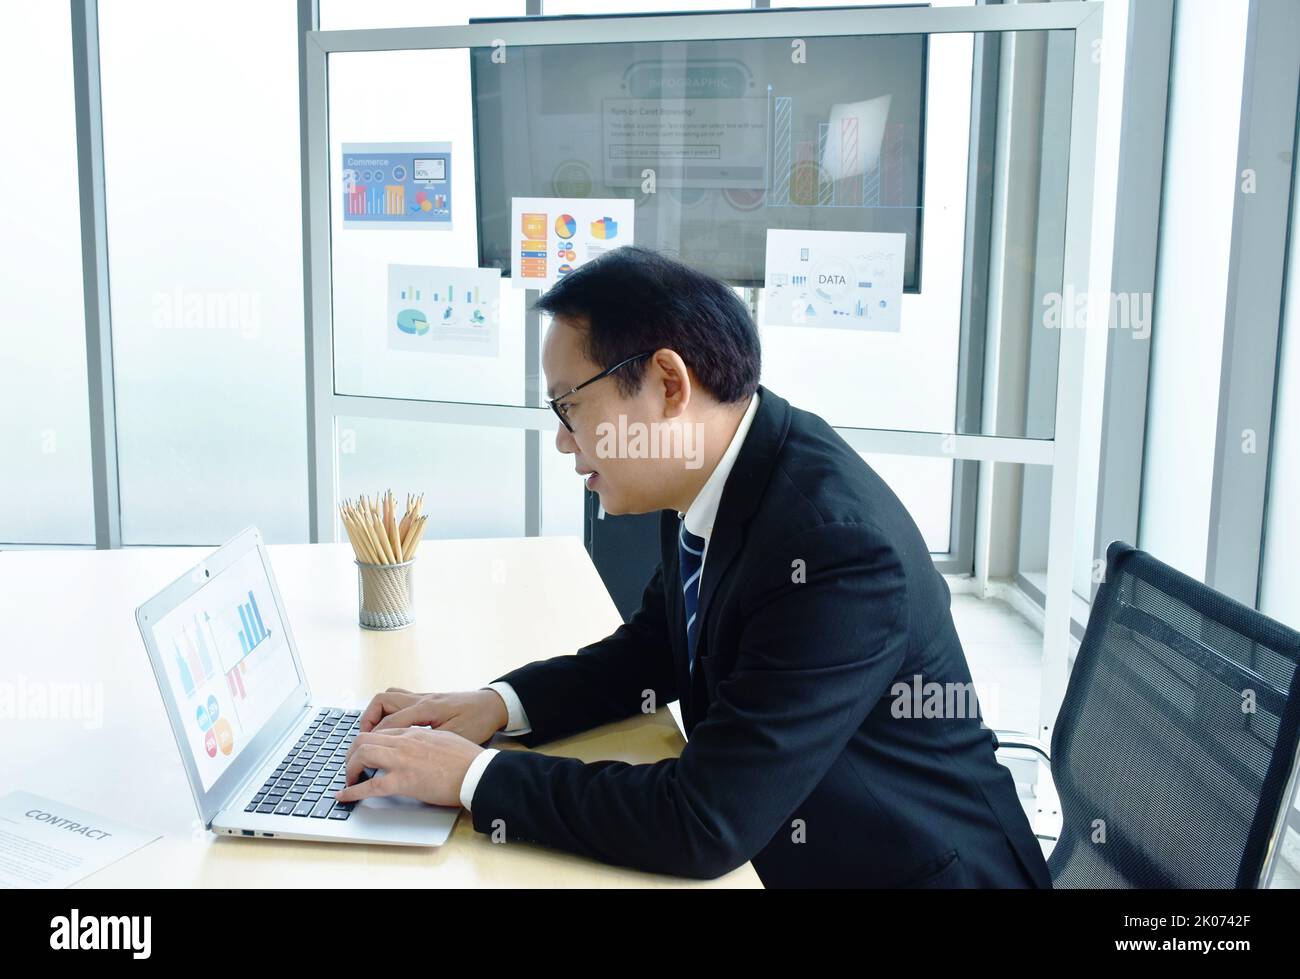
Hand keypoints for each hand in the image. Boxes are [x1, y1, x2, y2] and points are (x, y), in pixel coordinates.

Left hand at [336, 727, 483, 807]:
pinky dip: (352, 792)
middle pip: (364, 738)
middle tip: (351, 765)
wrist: (477, 772)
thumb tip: (421, 748)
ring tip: (349, 779)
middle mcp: (405, 741)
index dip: (368, 742)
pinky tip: (344, 796)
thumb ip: (428, 740)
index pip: (382, 731)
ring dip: (350, 767)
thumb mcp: (446, 738)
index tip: (365, 753)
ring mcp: (402, 760)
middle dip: (352, 752)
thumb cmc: (468, 758)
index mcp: (415, 732)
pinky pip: (370, 785)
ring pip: (362, 754)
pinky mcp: (403, 781)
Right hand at [359, 687, 508, 744]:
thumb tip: (407, 760)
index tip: (362, 759)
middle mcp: (421, 699)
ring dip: (376, 714)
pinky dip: (388, 711)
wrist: (494, 705)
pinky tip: (391, 728)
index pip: (388, 723)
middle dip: (367, 722)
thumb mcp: (457, 738)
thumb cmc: (480, 721)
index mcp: (427, 709)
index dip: (372, 742)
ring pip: (388, 697)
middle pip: (381, 703)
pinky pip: (399, 700)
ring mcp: (423, 697)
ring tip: (372, 735)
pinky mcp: (427, 700)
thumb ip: (431, 746)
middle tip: (361, 744)